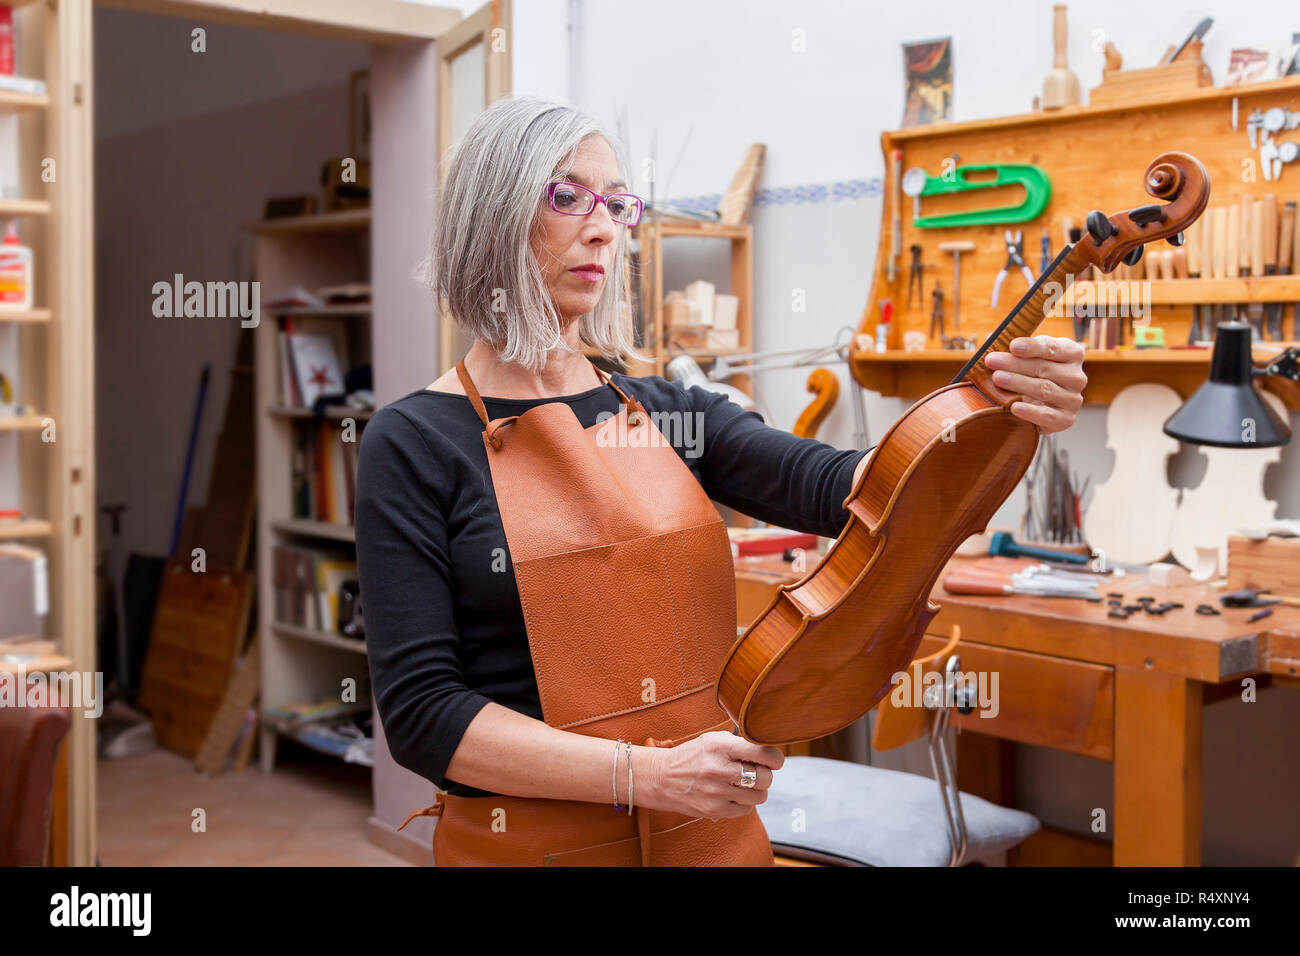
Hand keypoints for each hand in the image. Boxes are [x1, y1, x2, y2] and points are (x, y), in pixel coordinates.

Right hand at [642, 731, 783, 820]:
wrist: (662, 777)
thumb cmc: (692, 756)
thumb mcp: (713, 740)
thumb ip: (740, 744)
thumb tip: (770, 753)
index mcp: (721, 747)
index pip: (763, 753)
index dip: (775, 758)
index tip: (774, 760)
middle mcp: (719, 769)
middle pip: (765, 778)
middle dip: (765, 775)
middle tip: (757, 772)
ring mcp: (716, 792)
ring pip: (759, 796)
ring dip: (757, 790)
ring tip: (745, 784)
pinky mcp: (714, 811)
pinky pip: (746, 810)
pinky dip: (745, 802)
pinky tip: (734, 794)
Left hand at [983, 335, 1086, 433]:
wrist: (1041, 405)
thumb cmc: (1032, 374)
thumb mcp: (1030, 357)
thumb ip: (1019, 352)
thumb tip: (994, 346)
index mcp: (1071, 354)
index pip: (1052, 348)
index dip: (1032, 347)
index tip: (1013, 346)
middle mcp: (1076, 377)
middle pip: (1044, 368)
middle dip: (1015, 364)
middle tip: (992, 361)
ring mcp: (1073, 399)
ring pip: (1044, 389)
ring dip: (1018, 383)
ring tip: (998, 378)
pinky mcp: (1065, 419)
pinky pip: (1047, 416)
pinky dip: (1030, 412)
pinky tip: (1014, 407)